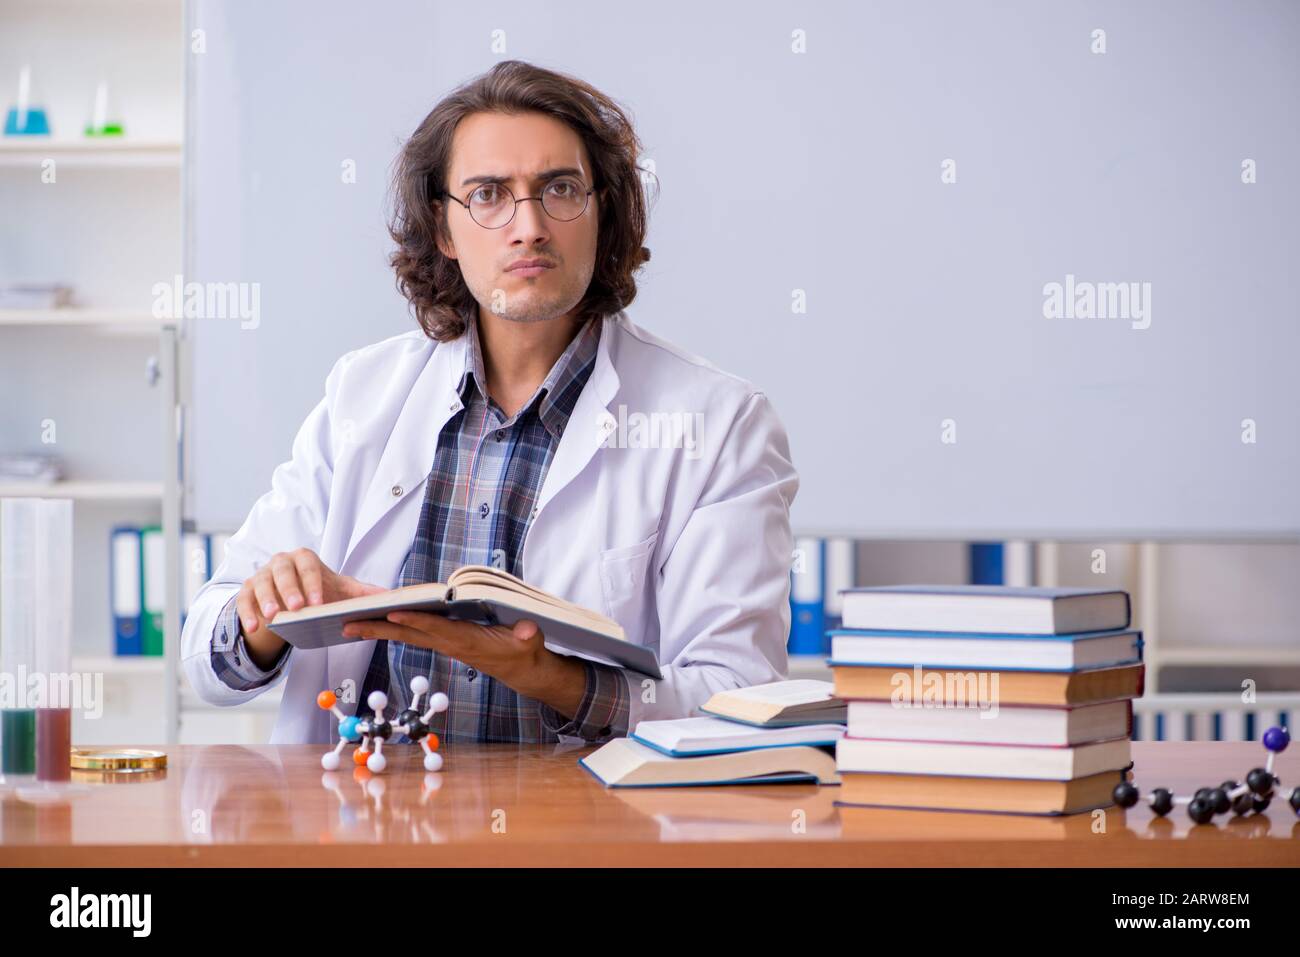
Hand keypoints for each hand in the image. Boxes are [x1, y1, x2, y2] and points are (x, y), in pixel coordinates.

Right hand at [237, 547, 385, 635]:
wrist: (291, 598)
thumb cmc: (318, 591)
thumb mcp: (340, 591)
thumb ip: (362, 593)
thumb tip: (391, 596)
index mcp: (305, 558)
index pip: (309, 566)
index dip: (314, 583)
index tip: (320, 602)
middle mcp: (281, 562)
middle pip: (282, 571)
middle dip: (290, 589)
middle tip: (298, 609)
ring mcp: (261, 576)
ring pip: (260, 584)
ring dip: (267, 600)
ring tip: (275, 617)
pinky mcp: (246, 591)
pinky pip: (243, 600)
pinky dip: (248, 613)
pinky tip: (255, 628)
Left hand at [341, 613, 546, 684]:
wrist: (523, 669)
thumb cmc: (524, 652)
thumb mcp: (530, 644)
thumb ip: (528, 636)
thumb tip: (528, 631)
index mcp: (466, 641)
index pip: (435, 629)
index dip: (414, 620)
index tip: (391, 613)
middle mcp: (450, 642)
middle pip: (409, 633)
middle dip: (378, 628)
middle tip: (346, 625)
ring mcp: (446, 643)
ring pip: (407, 634)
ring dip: (379, 629)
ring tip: (350, 624)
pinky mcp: (446, 641)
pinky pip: (415, 633)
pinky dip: (395, 626)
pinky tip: (379, 621)